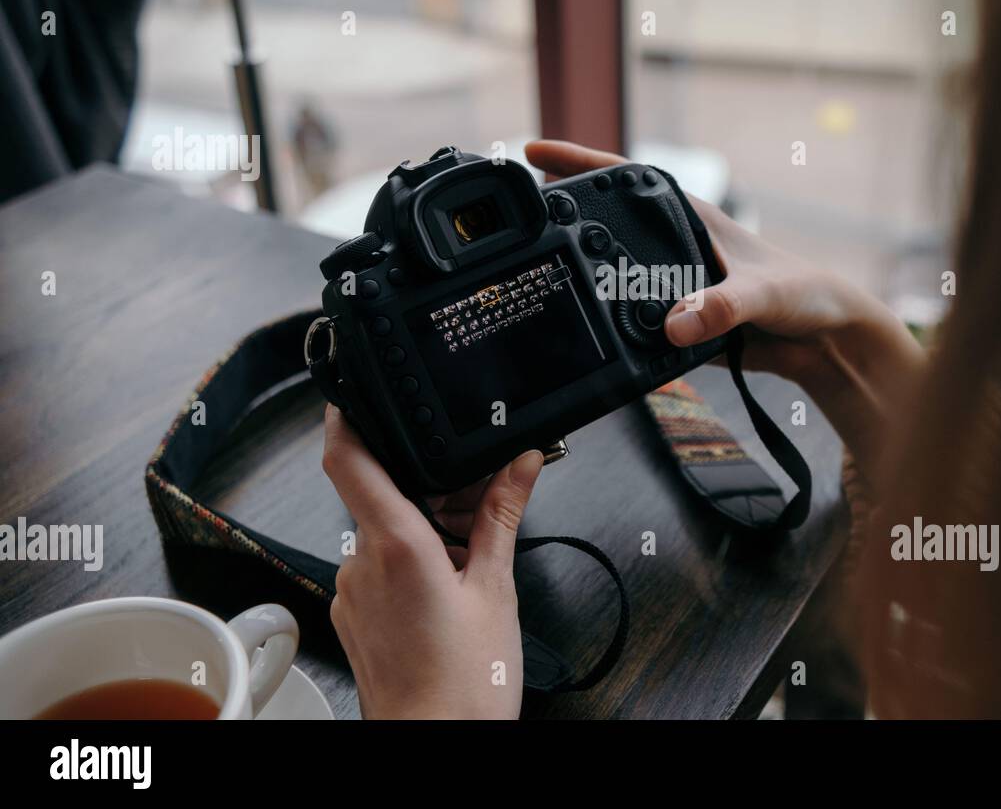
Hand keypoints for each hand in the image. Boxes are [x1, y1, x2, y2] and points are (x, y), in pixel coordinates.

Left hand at [323, 405, 540, 718]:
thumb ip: (501, 515)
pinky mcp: (353, 617)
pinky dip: (407, 561)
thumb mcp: (496, 588)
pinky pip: (375, 567)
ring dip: (418, 529)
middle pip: (377, 494)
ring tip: (465, 560)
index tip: (351, 393)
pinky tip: (445, 586)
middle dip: (422, 489)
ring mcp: (352, 593)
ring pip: (379, 533)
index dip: (342, 417)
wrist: (435, 744)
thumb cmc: (464, 686)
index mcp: (395, 546)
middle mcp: (361, 564)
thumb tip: (521, 464)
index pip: (346, 460)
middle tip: (468, 503)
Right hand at [524, 140, 926, 474]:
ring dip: (579, 269)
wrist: (824, 342)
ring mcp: (673, 282)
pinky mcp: (676, 319)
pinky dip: (603, 319)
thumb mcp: (764, 293)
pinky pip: (628, 317)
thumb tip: (675, 322)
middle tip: (517, 210)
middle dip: (562, 211)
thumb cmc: (805, 295)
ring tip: (533, 268)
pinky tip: (580, 326)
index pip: (624, 178)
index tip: (533, 151)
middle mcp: (676, 243)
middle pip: (606, 222)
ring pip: (612, 270)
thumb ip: (722, 306)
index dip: (578, 163)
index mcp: (692, 216)